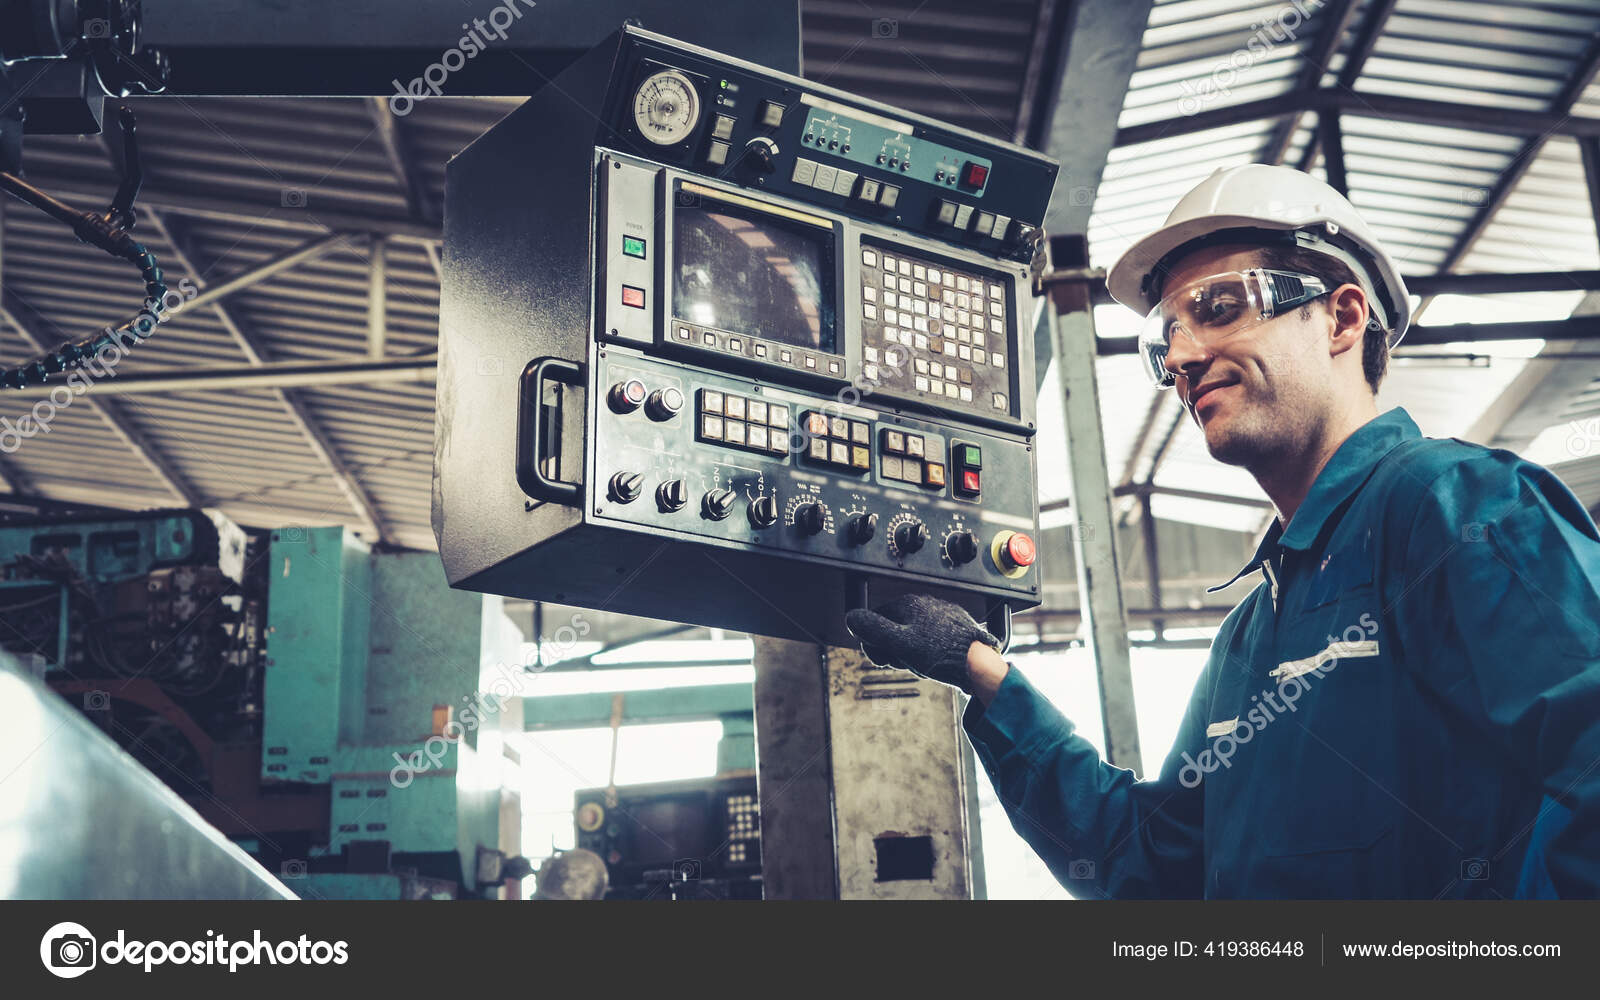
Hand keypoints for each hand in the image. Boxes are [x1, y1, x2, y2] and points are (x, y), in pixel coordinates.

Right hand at [844, 594, 1000, 690]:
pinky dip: (928, 651)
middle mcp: (924, 604)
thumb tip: (851, 617)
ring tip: (921, 664)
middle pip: (894, 627)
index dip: (874, 642)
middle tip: (903, 663)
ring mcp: (940, 614)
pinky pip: (930, 638)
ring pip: (912, 635)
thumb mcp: (900, 644)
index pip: (875, 619)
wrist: (978, 664)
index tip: (882, 659)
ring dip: (910, 652)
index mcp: (908, 604)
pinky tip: (934, 662)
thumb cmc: (943, 654)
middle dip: (893, 648)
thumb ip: (873, 630)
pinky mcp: (954, 627)